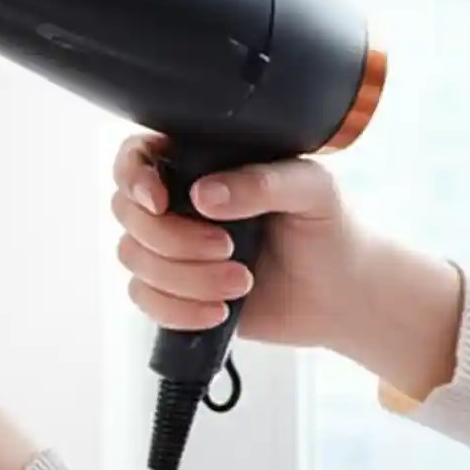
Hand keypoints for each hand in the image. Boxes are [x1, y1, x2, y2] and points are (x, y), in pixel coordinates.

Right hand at [110, 133, 360, 346]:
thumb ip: (262, 182)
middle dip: (172, 238)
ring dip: (183, 278)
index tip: (159, 201)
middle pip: (127, 213)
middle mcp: (176, 203)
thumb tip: (204, 194)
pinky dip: (177, 310)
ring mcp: (171, 250)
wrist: (342, 293)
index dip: (133, 177)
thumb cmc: (328, 228)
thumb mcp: (311, 189)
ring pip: (133, 258)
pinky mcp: (175, 293)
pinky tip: (219, 311)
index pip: (136, 157)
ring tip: (240, 283)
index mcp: (199, 164)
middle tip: (228, 248)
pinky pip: (145, 300)